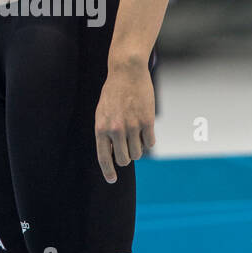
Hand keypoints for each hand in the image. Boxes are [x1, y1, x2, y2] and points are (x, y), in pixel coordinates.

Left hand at [95, 61, 154, 182]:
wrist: (126, 72)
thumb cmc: (113, 93)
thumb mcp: (102, 113)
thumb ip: (105, 134)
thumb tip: (111, 155)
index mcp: (101, 128)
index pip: (104, 158)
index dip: (108, 172)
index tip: (112, 180)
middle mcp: (116, 130)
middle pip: (124, 159)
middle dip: (126, 157)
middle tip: (127, 147)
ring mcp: (132, 126)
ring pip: (138, 153)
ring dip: (137, 148)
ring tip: (135, 134)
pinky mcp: (147, 122)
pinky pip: (150, 143)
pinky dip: (148, 140)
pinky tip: (145, 130)